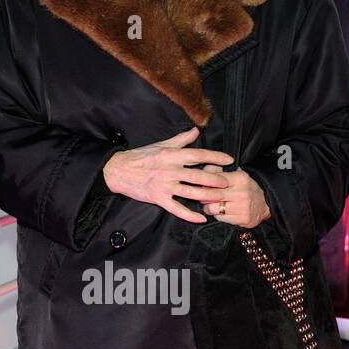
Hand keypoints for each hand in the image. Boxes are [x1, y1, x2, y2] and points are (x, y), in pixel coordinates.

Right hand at [102, 125, 234, 224]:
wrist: (119, 170)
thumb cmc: (141, 156)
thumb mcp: (161, 144)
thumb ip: (181, 139)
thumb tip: (196, 130)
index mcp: (172, 155)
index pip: (198, 155)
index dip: (215, 157)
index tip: (228, 159)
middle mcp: (170, 170)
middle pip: (198, 176)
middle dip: (215, 180)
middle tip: (228, 182)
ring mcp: (164, 185)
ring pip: (190, 192)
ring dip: (207, 196)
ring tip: (220, 199)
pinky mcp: (158, 198)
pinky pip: (177, 208)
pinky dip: (190, 215)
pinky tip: (201, 218)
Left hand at [199, 164, 270, 227]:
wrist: (266, 203)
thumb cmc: (247, 188)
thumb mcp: (236, 175)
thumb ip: (218, 172)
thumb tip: (201, 173)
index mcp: (239, 178)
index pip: (214, 180)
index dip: (203, 183)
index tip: (200, 185)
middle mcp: (241, 193)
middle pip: (210, 195)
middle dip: (202, 196)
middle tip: (201, 196)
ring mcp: (241, 207)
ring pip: (212, 208)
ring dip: (209, 207)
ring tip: (212, 205)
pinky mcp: (241, 219)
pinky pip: (220, 218)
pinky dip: (218, 215)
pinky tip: (222, 212)